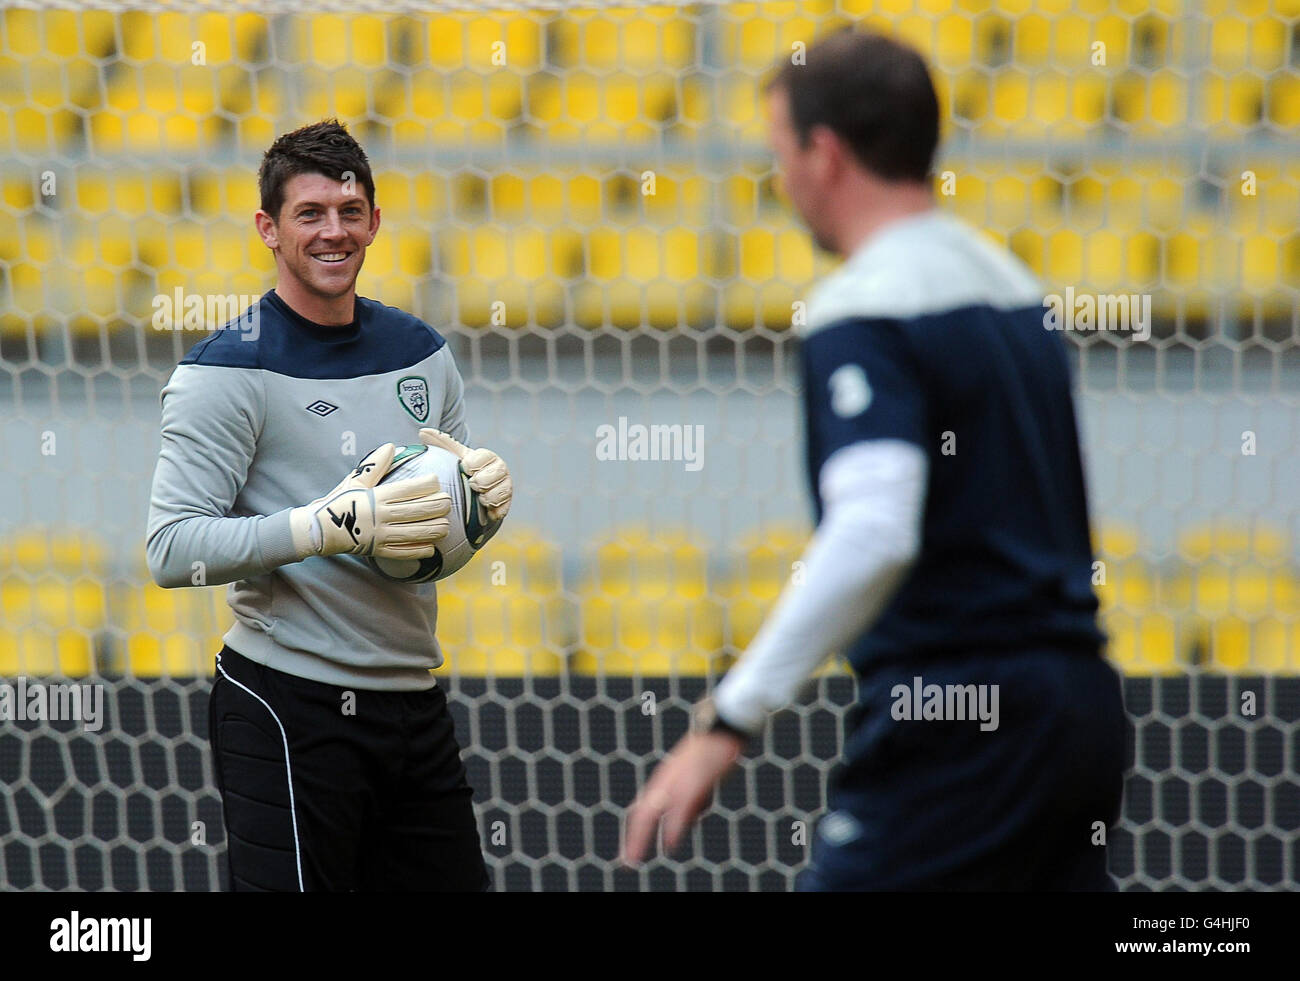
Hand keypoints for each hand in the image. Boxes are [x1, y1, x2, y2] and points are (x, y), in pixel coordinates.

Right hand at [289, 443, 453, 558]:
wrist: (319, 530)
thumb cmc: (339, 502)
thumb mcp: (355, 481)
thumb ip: (374, 465)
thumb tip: (390, 446)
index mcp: (375, 497)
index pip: (406, 490)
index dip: (424, 485)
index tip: (436, 480)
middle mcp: (380, 517)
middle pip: (415, 511)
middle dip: (435, 507)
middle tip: (448, 502)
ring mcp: (379, 535)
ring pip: (413, 533)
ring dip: (433, 530)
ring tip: (446, 525)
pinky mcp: (378, 551)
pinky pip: (402, 552)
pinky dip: (418, 550)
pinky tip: (432, 548)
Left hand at [419, 428, 512, 521]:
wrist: (474, 496)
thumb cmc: (463, 473)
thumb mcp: (454, 458)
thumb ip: (442, 444)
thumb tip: (422, 432)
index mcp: (487, 457)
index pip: (486, 456)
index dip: (476, 462)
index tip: (465, 467)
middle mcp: (499, 471)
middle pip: (498, 472)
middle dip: (484, 480)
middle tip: (472, 484)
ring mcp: (504, 487)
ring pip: (503, 490)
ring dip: (490, 496)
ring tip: (480, 499)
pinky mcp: (505, 505)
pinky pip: (504, 508)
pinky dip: (495, 510)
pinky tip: (487, 512)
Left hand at [621, 731, 744, 866]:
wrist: (720, 732)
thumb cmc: (710, 755)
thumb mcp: (696, 781)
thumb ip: (690, 802)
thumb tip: (685, 823)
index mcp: (663, 781)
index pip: (642, 809)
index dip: (635, 832)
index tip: (629, 852)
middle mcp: (665, 783)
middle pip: (642, 814)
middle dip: (635, 839)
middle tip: (628, 861)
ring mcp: (677, 783)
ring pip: (653, 814)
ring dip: (643, 837)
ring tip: (636, 857)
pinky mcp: (693, 784)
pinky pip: (679, 812)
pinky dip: (673, 830)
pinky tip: (669, 845)